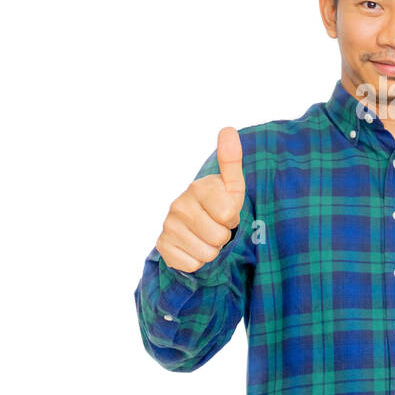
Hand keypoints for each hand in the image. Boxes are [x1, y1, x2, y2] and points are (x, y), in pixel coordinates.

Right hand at [156, 126, 245, 272]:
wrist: (195, 227)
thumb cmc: (219, 205)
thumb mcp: (231, 185)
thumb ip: (231, 160)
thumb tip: (228, 129)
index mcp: (198, 187)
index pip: (229, 215)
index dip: (233, 218)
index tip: (226, 212)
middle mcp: (178, 205)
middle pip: (219, 237)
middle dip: (223, 236)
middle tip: (215, 226)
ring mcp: (168, 226)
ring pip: (206, 254)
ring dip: (211, 250)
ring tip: (206, 236)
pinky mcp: (162, 247)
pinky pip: (191, 265)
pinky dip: (196, 261)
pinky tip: (193, 247)